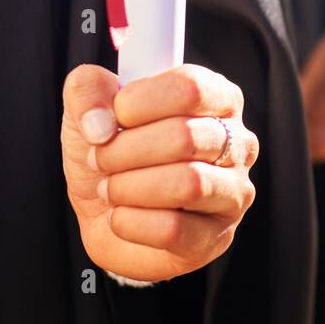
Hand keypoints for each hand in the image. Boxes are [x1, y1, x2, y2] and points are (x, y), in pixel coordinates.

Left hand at [61, 64, 258, 283]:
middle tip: (101, 159)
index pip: (191, 87)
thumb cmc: (113, 157)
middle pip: (186, 137)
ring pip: (187, 184)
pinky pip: (173, 229)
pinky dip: (130, 223)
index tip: (113, 116)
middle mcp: (237, 142)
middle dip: (124, 151)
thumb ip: (87, 89)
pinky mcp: (216, 236)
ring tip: (112, 188)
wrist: (105, 216)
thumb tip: (100, 122)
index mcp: (217, 99)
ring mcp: (233, 192)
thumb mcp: (90, 111)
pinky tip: (122, 216)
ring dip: (129, 187)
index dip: (140, 102)